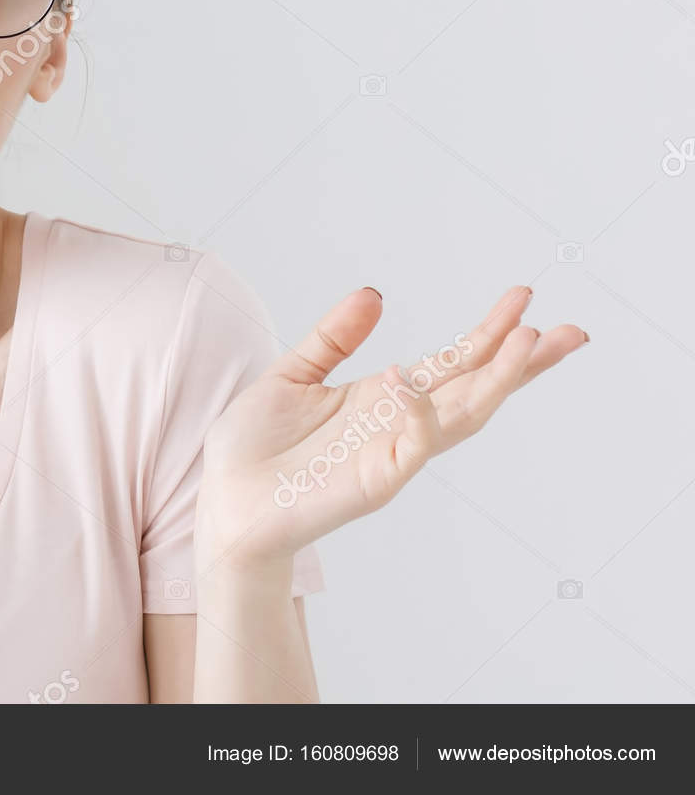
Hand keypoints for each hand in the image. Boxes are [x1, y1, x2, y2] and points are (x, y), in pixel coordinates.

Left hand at [195, 285, 587, 572]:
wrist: (224, 501)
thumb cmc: (253, 447)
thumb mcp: (294, 374)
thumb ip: (334, 337)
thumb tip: (374, 293)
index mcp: (385, 397)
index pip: (451, 362)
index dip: (488, 332)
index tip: (524, 298)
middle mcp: (399, 424)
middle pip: (476, 389)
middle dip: (523, 362)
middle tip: (570, 331)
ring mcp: (391, 455)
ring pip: (459, 417)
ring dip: (496, 382)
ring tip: (529, 343)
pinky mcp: (373, 482)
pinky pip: (408, 448)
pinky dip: (415, 413)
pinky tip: (410, 379)